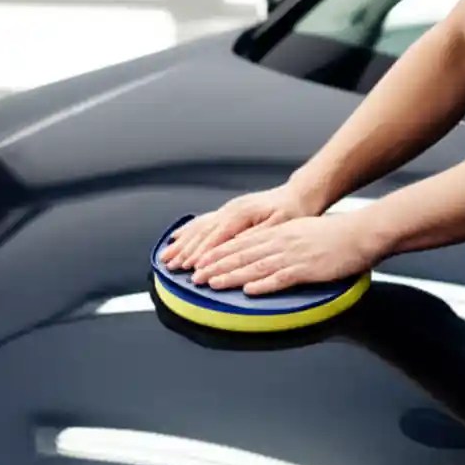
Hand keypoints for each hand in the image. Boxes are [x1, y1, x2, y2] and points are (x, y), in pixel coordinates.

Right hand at [159, 185, 314, 270]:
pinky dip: (187, 231)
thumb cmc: (293, 210)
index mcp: (242, 213)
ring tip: (166, 257)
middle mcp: (230, 210)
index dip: (203, 254)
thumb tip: (235, 246)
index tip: (193, 269)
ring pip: (198, 228)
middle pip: (202, 233)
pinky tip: (177, 237)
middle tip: (172, 268)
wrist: (298, 195)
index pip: (217, 237)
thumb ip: (255, 236)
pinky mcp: (227, 212)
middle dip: (185, 252)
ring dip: (181, 244)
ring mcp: (227, 210)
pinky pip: (202, 222)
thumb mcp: (280, 225)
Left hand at [191, 212, 389, 294]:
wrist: (361, 233)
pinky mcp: (307, 269)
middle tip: (196, 276)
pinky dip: (263, 285)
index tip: (201, 261)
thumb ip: (279, 240)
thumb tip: (261, 250)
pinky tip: (249, 290)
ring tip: (212, 284)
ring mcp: (293, 255)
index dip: (218, 253)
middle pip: (242, 254)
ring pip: (255, 266)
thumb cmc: (335, 235)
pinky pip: (281, 278)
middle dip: (216, 266)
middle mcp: (281, 242)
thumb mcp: (300, 231)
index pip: (241, 243)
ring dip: (231, 276)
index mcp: (278, 233)